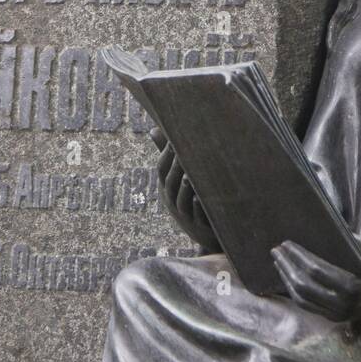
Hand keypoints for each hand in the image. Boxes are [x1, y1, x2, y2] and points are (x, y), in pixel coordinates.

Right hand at [151, 128, 219, 252]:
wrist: (206, 233)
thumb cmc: (191, 198)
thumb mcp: (176, 178)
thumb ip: (168, 155)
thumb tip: (154, 129)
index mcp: (166, 188)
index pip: (161, 168)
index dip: (166, 152)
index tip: (174, 135)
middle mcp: (172, 201)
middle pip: (170, 182)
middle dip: (176, 165)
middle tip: (184, 147)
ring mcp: (185, 215)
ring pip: (182, 199)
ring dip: (185, 186)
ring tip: (189, 173)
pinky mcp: (200, 226)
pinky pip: (197, 216)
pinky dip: (198, 206)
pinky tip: (200, 196)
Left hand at [271, 237, 360, 322]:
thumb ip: (342, 240)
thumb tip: (315, 225)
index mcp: (352, 287)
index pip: (314, 270)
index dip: (297, 255)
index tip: (285, 242)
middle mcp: (344, 306)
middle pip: (304, 286)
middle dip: (286, 267)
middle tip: (275, 250)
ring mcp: (341, 315)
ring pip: (303, 300)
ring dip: (287, 280)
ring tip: (279, 263)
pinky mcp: (339, 318)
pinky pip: (311, 306)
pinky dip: (297, 292)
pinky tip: (289, 278)